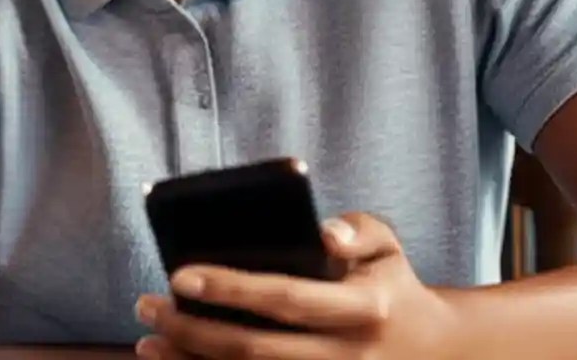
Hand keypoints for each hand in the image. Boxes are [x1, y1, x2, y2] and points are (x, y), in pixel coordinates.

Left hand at [134, 213, 463, 359]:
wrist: (431, 350)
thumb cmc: (390, 284)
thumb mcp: (387, 245)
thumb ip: (358, 229)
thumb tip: (324, 233)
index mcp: (365, 308)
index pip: (287, 298)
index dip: (230, 288)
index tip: (178, 275)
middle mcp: (347, 356)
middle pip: (254, 350)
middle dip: (191, 330)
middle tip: (145, 304)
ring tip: (148, 340)